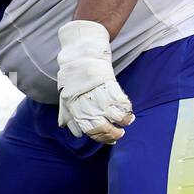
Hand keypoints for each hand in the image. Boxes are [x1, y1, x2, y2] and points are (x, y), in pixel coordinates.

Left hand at [56, 20, 134, 143]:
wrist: (81, 53)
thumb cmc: (73, 76)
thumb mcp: (65, 95)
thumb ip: (68, 114)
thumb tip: (72, 131)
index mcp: (74, 106)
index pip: (87, 129)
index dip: (99, 137)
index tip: (109, 140)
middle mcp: (85, 102)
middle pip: (100, 125)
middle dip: (112, 133)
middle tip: (119, 134)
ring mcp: (97, 92)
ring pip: (112, 115)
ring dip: (121, 122)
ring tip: (126, 123)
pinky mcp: (108, 82)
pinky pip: (120, 101)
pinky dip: (126, 109)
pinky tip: (129, 112)